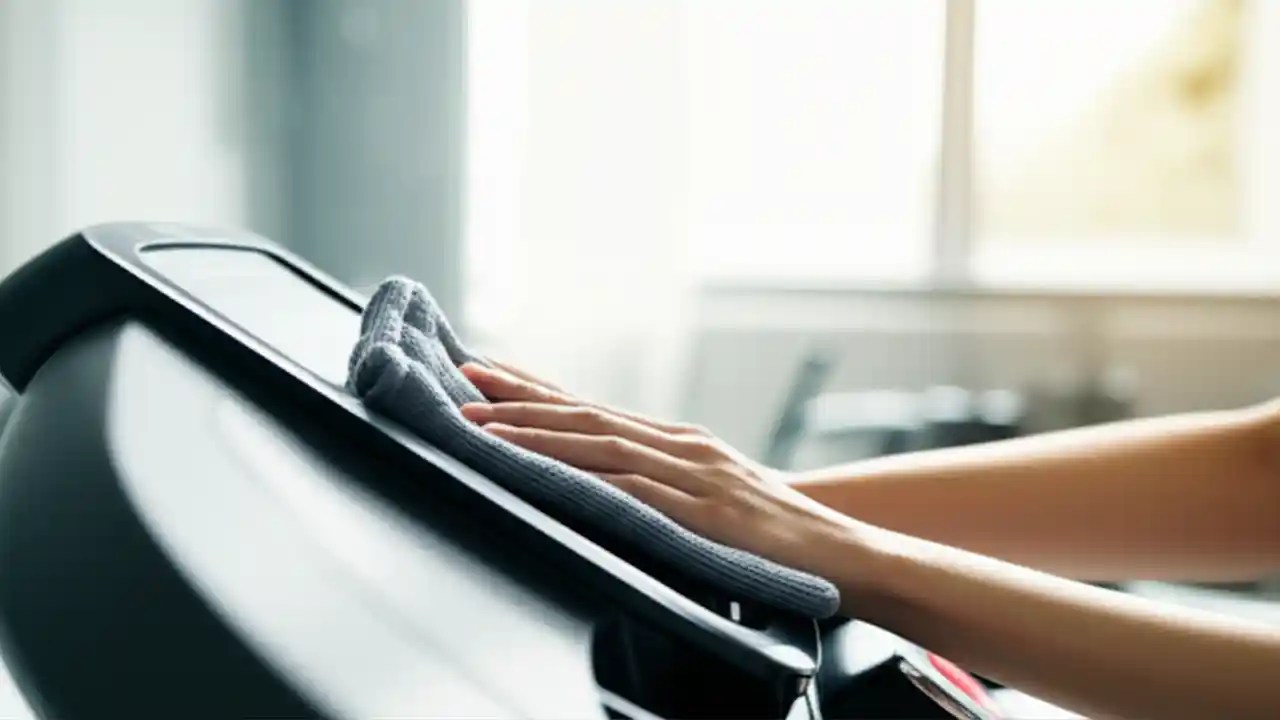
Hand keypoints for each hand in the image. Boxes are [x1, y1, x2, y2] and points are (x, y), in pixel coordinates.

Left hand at [459, 362, 856, 574]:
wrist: (839, 547)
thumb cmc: (769, 528)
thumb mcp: (705, 494)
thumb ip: (657, 483)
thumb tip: (600, 481)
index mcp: (675, 440)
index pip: (591, 406)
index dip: (534, 389)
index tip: (484, 371)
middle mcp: (679, 445)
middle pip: (585, 412)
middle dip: (519, 395)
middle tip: (463, 376)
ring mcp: (692, 474)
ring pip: (601, 443)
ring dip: (537, 432)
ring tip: (483, 424)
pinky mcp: (705, 512)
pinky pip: (636, 490)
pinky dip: (588, 476)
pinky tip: (552, 471)